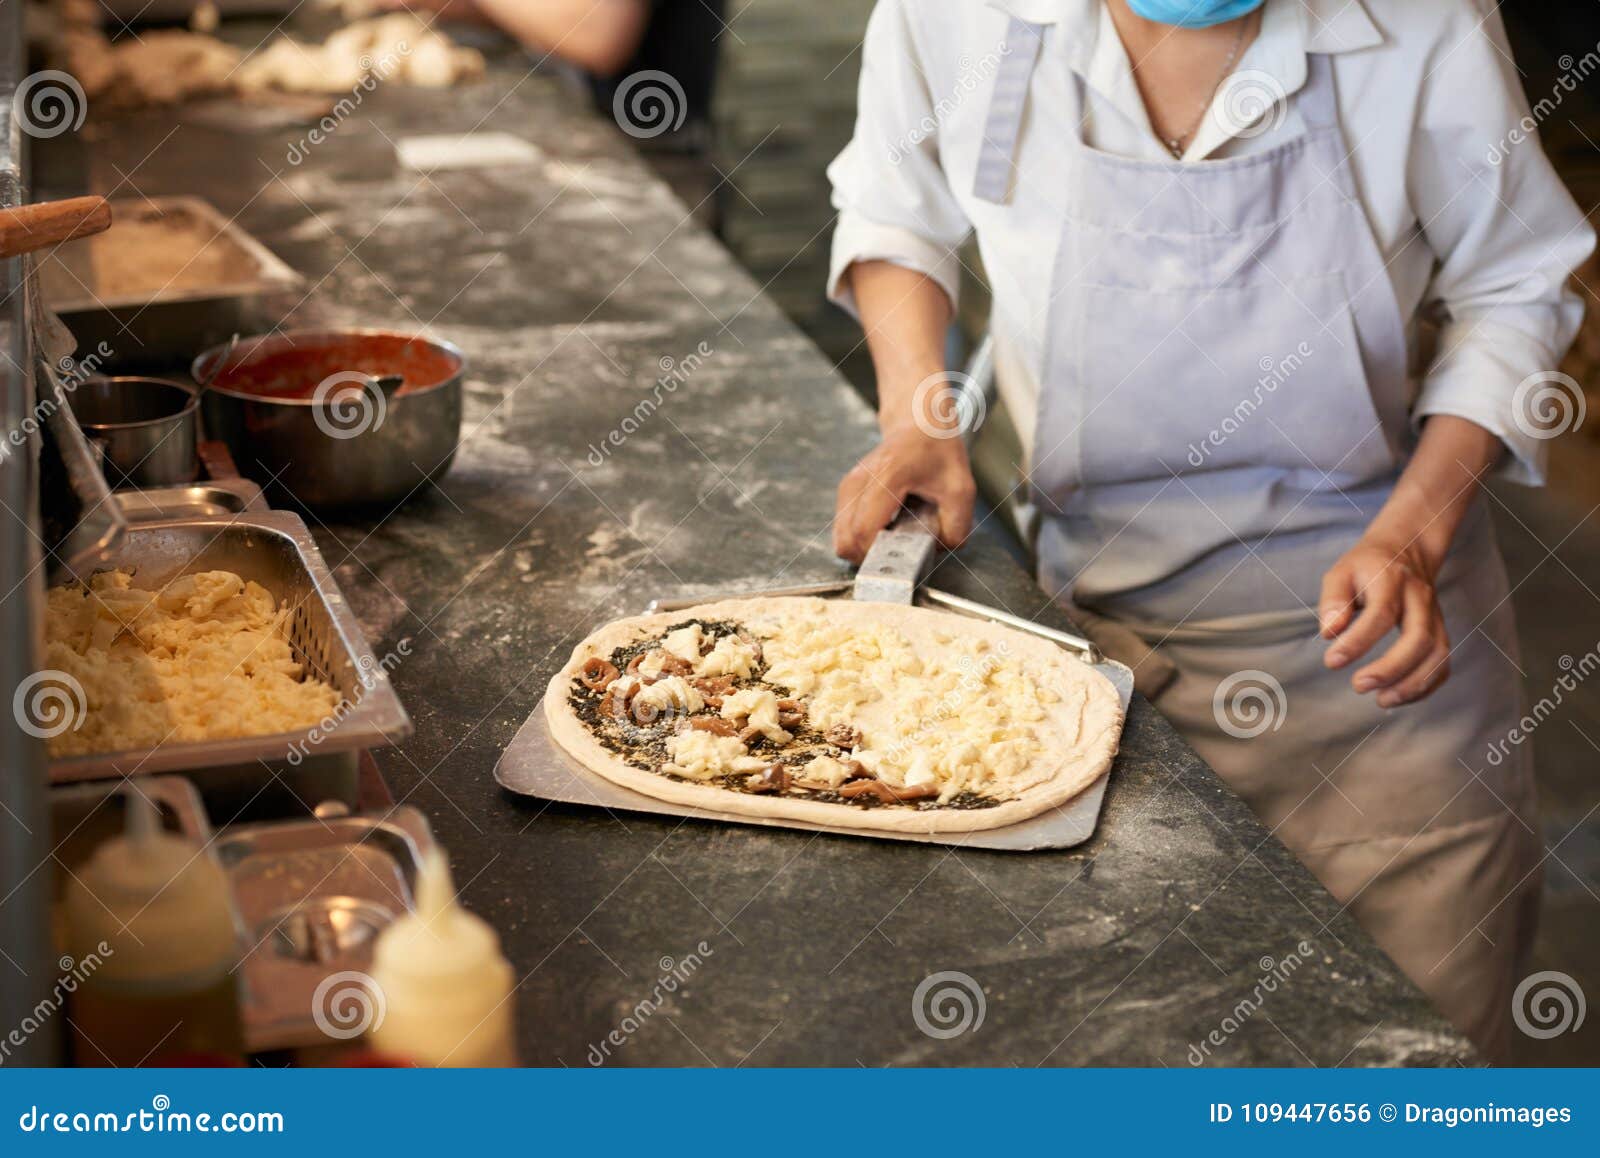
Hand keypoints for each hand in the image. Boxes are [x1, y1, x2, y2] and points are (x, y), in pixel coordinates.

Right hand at [833, 425, 975, 563]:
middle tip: (897, 550)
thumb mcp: (961, 490)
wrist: (921, 423)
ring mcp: (850, 484)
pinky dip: (860, 535)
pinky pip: (843, 526)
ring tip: (892, 537)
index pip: (863, 532)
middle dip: (869, 556)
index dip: (878, 555)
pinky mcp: (847, 490)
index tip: (900, 557)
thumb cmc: (939, 452)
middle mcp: (860, 480)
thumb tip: (934, 552)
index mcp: (887, 477)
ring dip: (863, 547)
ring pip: (840, 536)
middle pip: (845, 540)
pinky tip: (884, 527)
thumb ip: (955, 528)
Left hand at [1318, 535, 1449, 707]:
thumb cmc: (1366, 566)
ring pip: (1437, 653)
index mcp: (1392, 580)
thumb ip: (1333, 601)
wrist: (1408, 548)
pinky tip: (1399, 697)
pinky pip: (1442, 662)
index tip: (1332, 662)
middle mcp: (1420, 598)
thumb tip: (1328, 633)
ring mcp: (1435, 615)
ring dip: (1413, 683)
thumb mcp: (1341, 571)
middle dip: (1391, 668)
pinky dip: (1426, 685)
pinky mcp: (1440, 630)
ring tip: (1382, 701)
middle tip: (1359, 685)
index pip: (1381, 614)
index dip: (1357, 642)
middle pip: (1419, 637)